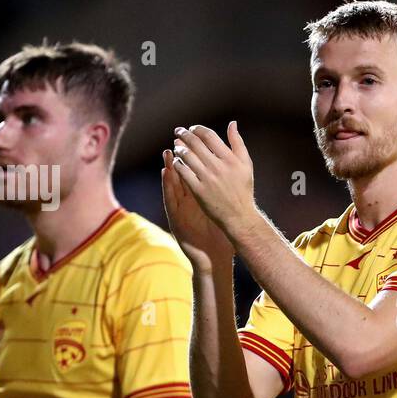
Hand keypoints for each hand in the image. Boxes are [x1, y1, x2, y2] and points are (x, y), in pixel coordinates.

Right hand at [161, 148, 233, 272]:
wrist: (214, 256)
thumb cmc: (218, 234)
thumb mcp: (221, 210)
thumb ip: (223, 192)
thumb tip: (230, 176)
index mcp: (199, 198)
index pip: (195, 175)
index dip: (193, 159)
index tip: (193, 141)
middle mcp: (187, 202)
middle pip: (182, 177)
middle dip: (179, 159)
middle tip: (176, 141)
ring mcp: (181, 210)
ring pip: (173, 186)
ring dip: (169, 169)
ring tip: (167, 153)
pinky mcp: (176, 219)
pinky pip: (170, 200)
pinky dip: (167, 187)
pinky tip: (166, 175)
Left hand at [169, 123, 256, 240]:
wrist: (239, 215)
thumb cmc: (242, 188)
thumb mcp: (245, 164)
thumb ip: (238, 142)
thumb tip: (232, 123)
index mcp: (230, 159)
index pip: (209, 136)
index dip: (197, 129)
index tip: (192, 128)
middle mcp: (219, 167)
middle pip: (195, 144)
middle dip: (184, 135)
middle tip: (178, 132)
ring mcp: (208, 179)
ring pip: (187, 156)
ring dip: (179, 148)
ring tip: (177, 146)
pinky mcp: (199, 190)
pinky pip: (184, 172)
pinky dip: (178, 164)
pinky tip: (177, 162)